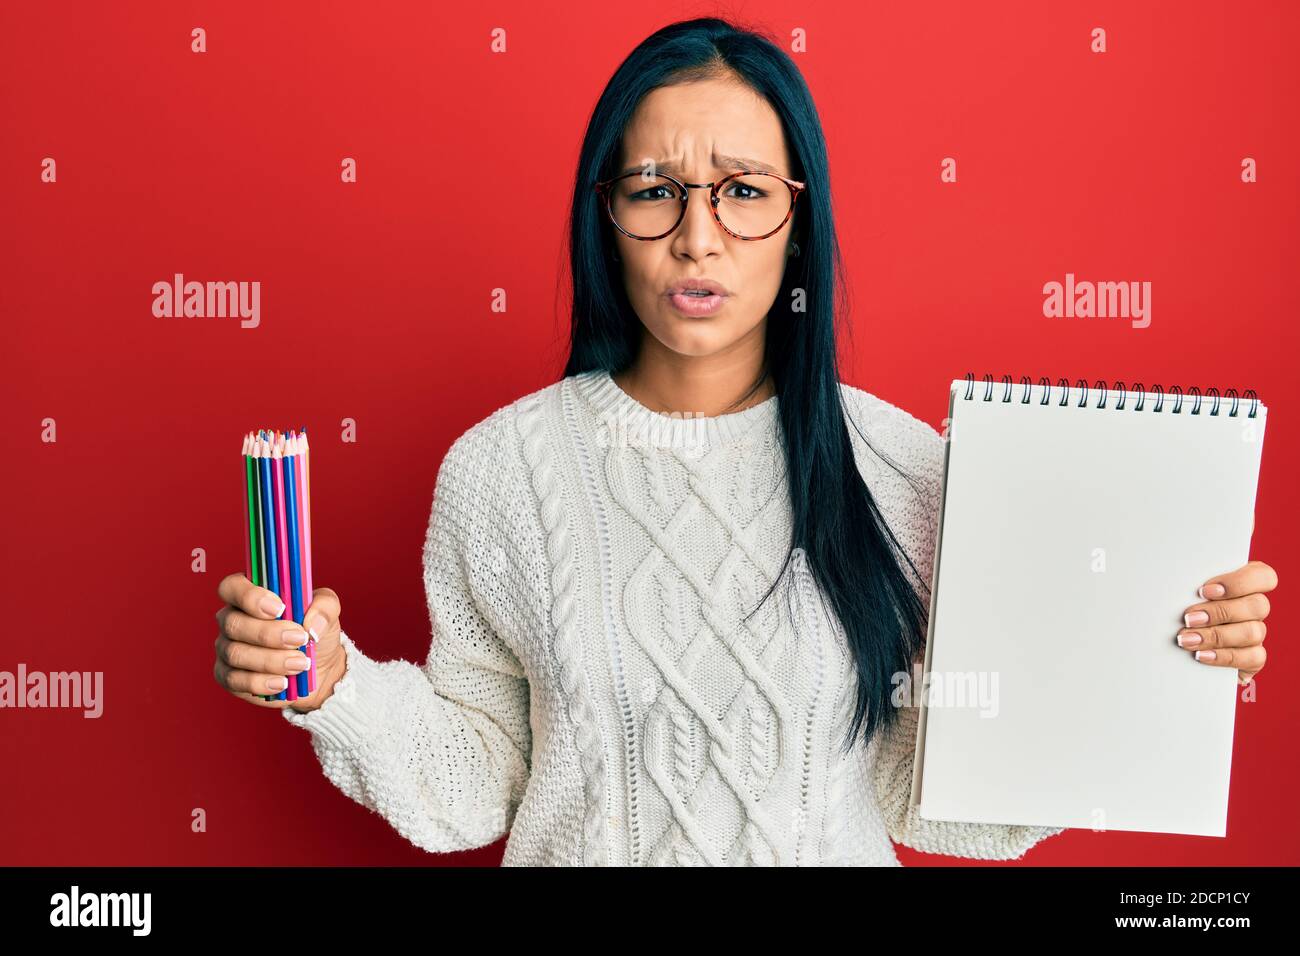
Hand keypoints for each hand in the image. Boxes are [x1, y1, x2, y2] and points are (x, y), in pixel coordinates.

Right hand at [213, 573, 346, 712]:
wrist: (318, 669)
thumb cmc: (314, 631)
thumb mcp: (327, 611)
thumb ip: (324, 605)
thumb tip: (310, 622)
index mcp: (249, 596)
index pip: (232, 587)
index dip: (250, 596)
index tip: (280, 608)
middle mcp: (232, 620)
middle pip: (233, 623)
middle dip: (268, 633)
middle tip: (300, 639)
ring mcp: (227, 649)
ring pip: (236, 653)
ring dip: (271, 660)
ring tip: (301, 664)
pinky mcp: (228, 677)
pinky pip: (235, 680)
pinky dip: (261, 682)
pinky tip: (283, 683)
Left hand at [1177, 560, 1277, 685]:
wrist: (1170, 646)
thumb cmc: (1176, 608)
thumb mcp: (1182, 593)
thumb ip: (1189, 585)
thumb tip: (1174, 579)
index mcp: (1245, 584)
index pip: (1263, 576)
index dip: (1238, 583)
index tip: (1203, 591)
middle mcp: (1255, 608)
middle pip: (1258, 606)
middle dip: (1219, 612)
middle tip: (1188, 618)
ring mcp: (1256, 632)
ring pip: (1253, 632)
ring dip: (1217, 636)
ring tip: (1186, 639)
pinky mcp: (1253, 657)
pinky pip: (1252, 658)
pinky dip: (1224, 657)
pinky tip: (1201, 655)